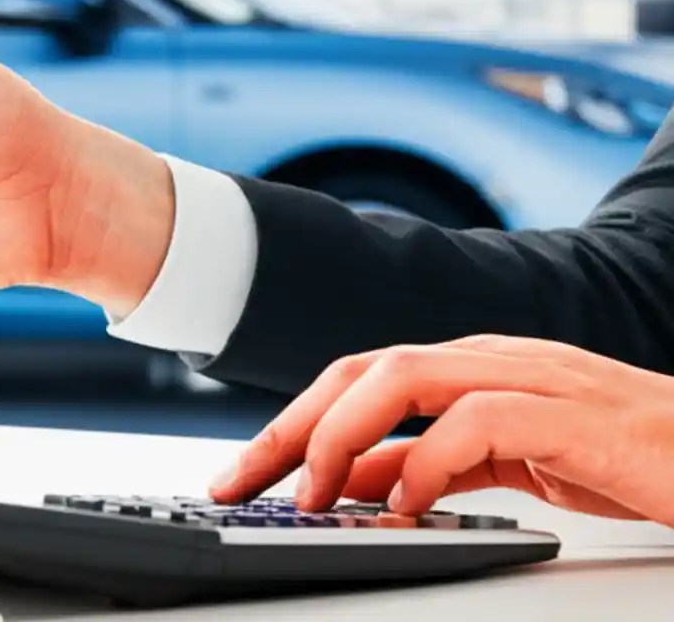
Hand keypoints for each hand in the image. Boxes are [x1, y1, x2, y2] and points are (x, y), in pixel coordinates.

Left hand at [209, 335, 673, 526]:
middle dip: (290, 426)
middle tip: (243, 481)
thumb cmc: (622, 455)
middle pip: (361, 371)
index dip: (290, 425)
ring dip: (341, 436)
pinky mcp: (575, 414)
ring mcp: (532, 379)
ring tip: (311, 495)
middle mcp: (490, 361)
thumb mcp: (504, 463)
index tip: (240, 473)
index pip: (356, 382)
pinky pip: (480, 419)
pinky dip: (428, 458)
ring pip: (405, 377)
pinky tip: (404, 501)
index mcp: (470, 370)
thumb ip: (430, 463)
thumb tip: (350, 481)